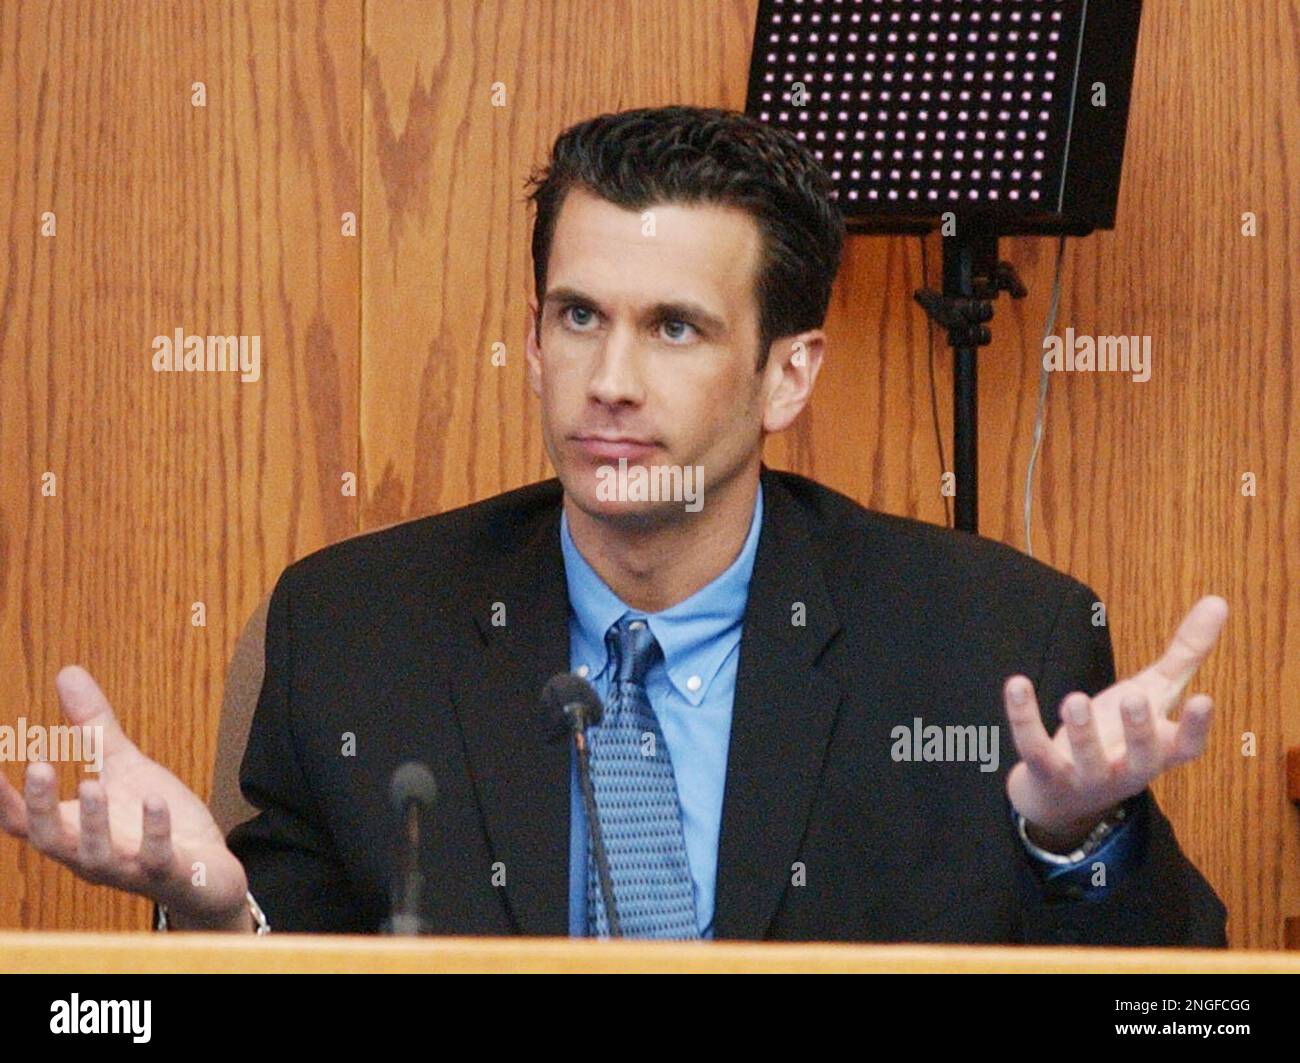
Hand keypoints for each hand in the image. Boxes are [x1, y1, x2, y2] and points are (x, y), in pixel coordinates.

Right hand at [0, 665, 249, 927]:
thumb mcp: (122, 766)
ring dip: (91, 821)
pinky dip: (153, 830)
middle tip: (38, 767)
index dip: (1, 796)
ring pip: (96, 855)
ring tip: (91, 784)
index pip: (20, 819)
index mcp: (70, 829)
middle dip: (39, 805)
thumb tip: (68, 672)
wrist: (204, 871)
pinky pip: (155, 856)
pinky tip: (154, 800)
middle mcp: (88, 854)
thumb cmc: (150, 821)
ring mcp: (126, 867)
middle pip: (49, 838)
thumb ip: (92, 727)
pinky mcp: (166, 871)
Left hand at [1003, 596, 1227, 850]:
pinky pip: (1033, 748)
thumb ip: (1184, 654)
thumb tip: (1218, 601)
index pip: (1186, 746)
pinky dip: (1024, 718)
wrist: (1063, 794)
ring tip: (1074, 699)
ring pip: (1088, 760)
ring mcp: (1087, 776)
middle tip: (1134, 698)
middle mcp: (1128, 769)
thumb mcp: (1152, 692)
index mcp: (1158, 751)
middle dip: (1139, 730)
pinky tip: (1016, 684)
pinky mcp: (1047, 773)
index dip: (1197, 727)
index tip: (1204, 699)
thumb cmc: (1119, 735)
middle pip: (1142, 758)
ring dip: (1082, 731)